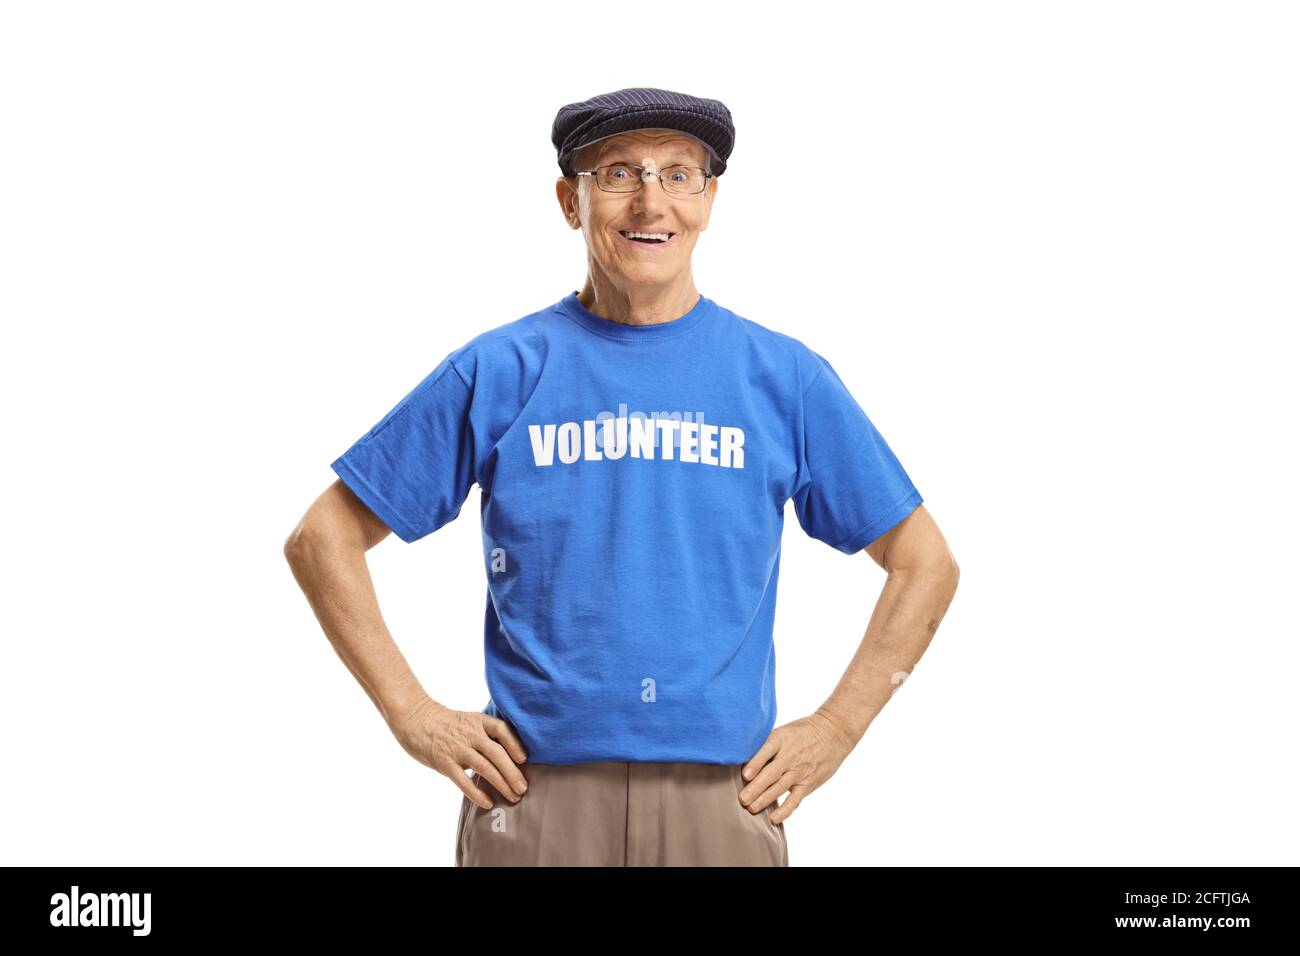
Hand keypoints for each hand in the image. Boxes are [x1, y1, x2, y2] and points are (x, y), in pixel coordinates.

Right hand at [389, 695, 529, 809]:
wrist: (415, 719)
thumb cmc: (447, 724)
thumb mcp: (469, 721)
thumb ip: (485, 735)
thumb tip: (509, 756)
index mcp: (478, 721)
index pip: (502, 730)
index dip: (515, 744)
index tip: (524, 759)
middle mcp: (470, 733)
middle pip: (497, 753)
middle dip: (513, 773)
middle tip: (523, 788)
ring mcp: (457, 748)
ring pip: (485, 768)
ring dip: (501, 784)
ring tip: (513, 797)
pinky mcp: (444, 762)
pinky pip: (463, 781)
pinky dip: (477, 793)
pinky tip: (487, 803)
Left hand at [738, 709, 855, 823]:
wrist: (833, 733)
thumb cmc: (801, 731)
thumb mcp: (783, 730)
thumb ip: (765, 744)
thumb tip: (741, 757)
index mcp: (781, 739)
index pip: (766, 751)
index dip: (755, 763)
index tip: (744, 775)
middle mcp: (790, 755)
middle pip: (771, 773)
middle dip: (755, 787)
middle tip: (742, 799)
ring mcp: (799, 771)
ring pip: (780, 787)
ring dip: (764, 799)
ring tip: (751, 808)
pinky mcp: (808, 783)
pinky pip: (795, 799)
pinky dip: (785, 810)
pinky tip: (773, 818)